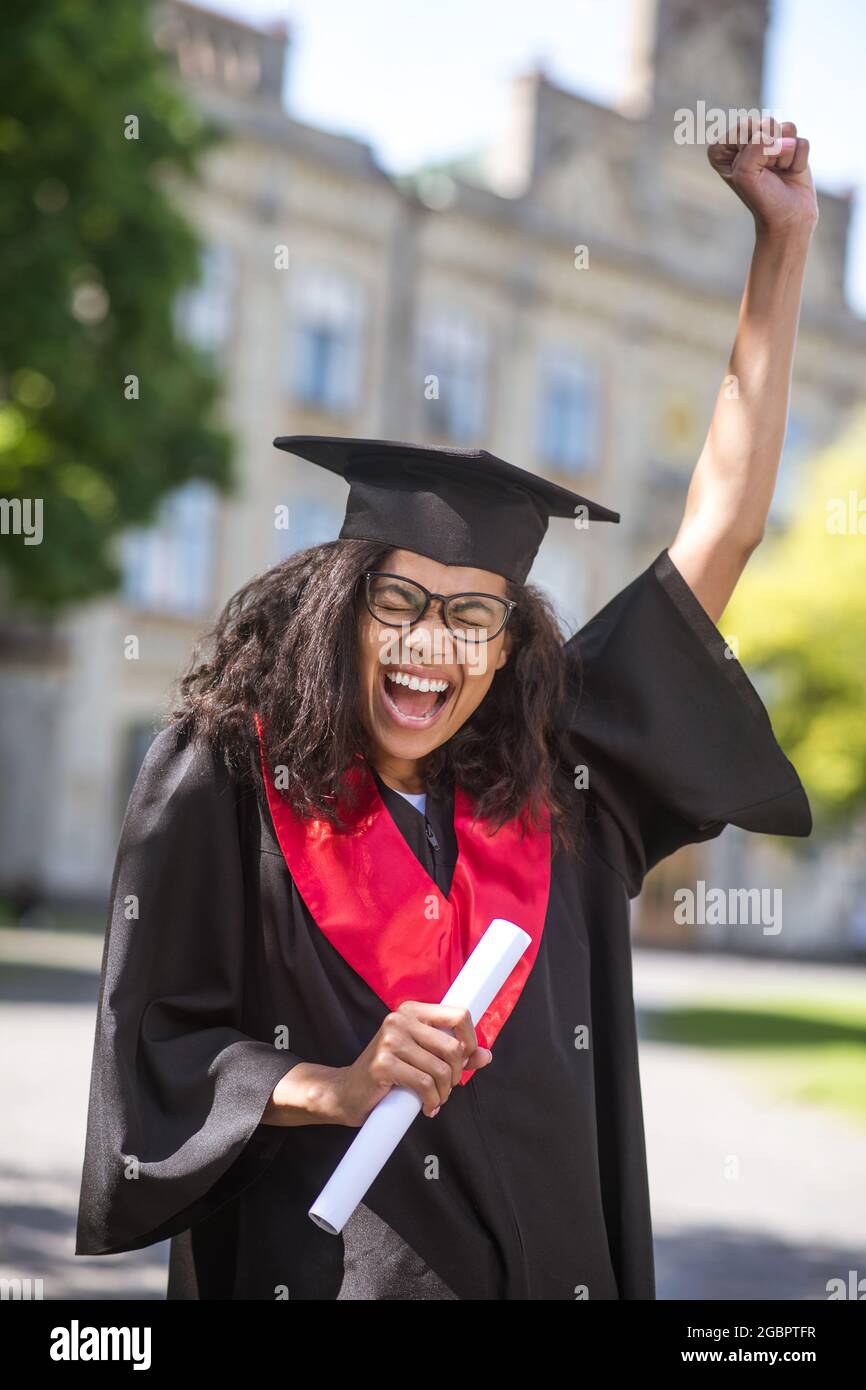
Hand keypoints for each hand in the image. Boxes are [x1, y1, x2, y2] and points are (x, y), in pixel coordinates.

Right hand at [336, 1002, 491, 1124]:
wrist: (347, 1092)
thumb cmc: (388, 1074)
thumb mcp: (423, 1057)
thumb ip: (455, 1054)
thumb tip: (486, 1056)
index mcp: (412, 1011)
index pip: (459, 1015)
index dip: (471, 1041)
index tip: (465, 1062)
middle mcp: (400, 1019)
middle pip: (453, 1047)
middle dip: (456, 1075)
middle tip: (446, 1088)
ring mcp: (390, 1040)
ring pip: (440, 1069)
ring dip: (444, 1093)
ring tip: (435, 1099)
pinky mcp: (383, 1063)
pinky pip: (425, 1084)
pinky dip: (431, 1100)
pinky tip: (426, 1107)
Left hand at [708, 117, 817, 240]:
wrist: (787, 218)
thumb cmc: (761, 198)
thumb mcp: (745, 172)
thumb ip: (756, 143)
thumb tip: (784, 134)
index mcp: (725, 148)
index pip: (741, 128)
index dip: (747, 150)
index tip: (747, 171)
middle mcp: (748, 141)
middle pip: (765, 124)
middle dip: (769, 151)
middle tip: (765, 172)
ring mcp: (772, 142)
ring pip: (786, 129)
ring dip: (785, 155)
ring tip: (778, 171)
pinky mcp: (793, 146)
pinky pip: (802, 142)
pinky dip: (798, 161)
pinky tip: (791, 172)